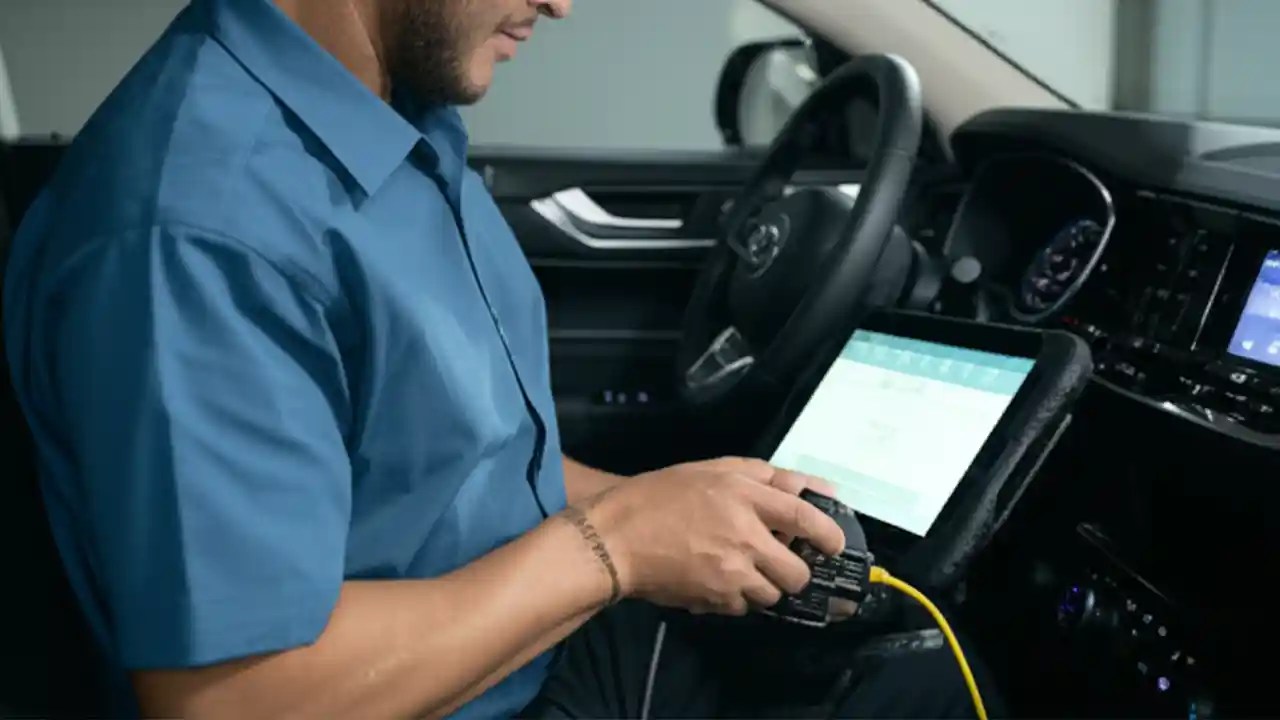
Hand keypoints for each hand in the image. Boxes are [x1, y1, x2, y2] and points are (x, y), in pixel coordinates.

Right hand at [587, 458, 845, 615]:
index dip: (829, 533)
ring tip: (740, 569)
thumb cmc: (658, 497)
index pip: (805, 516)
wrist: (613, 539)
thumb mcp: (713, 470)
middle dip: (795, 572)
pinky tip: (717, 580)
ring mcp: (730, 572)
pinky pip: (743, 606)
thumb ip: (768, 477)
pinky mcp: (715, 599)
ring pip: (772, 594)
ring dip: (765, 586)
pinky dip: (737, 598)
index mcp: (744, 496)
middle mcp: (744, 536)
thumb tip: (819, 489)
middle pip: (797, 571)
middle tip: (780, 562)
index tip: (835, 544)